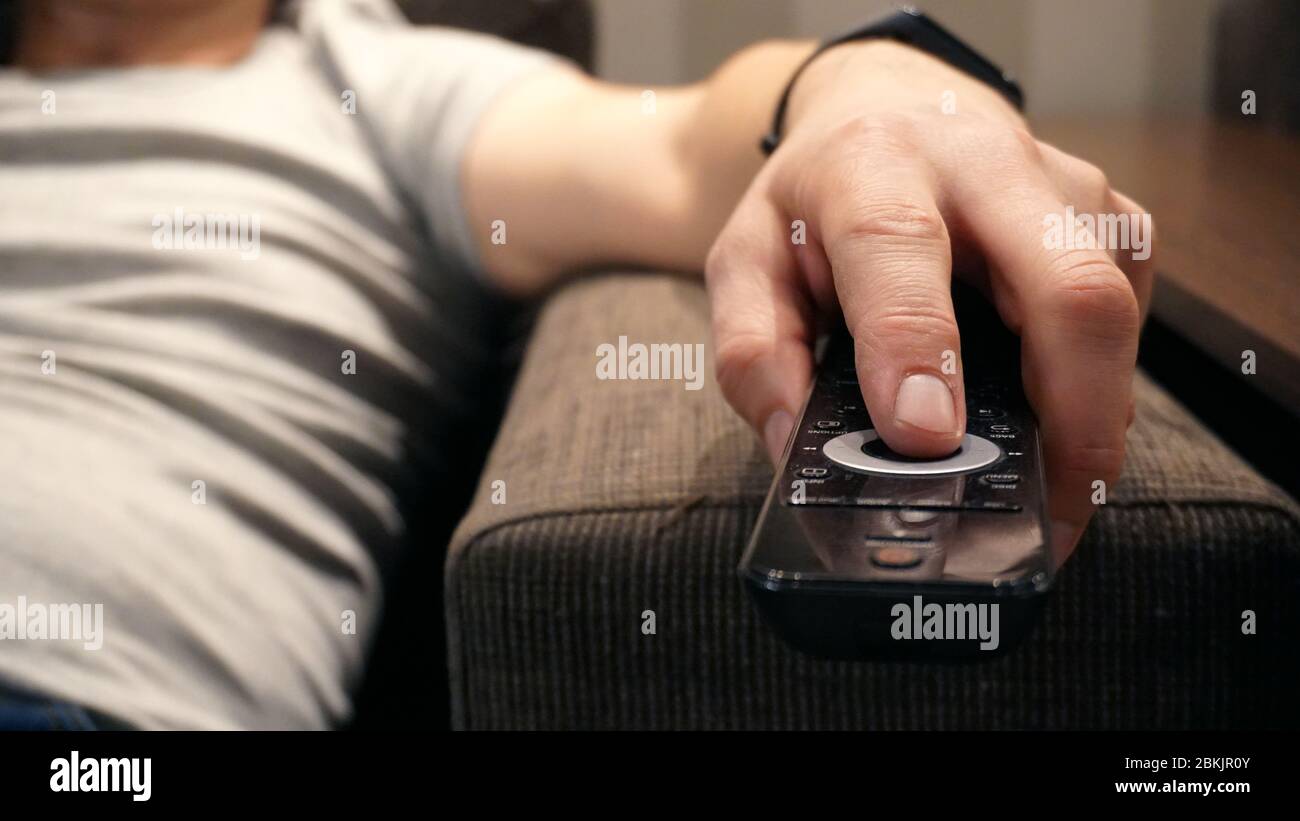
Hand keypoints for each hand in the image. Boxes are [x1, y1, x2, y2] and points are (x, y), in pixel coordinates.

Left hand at [704, 41, 1152, 564]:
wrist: (888, 110)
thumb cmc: (816, 203)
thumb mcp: (748, 264)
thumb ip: (754, 355)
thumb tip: (797, 445)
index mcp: (874, 167)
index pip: (901, 250)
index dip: (918, 347)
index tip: (925, 439)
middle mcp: (985, 163)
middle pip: (1067, 286)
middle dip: (1075, 413)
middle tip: (1047, 511)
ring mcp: (1065, 186)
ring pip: (1114, 313)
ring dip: (1095, 416)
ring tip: (1048, 487)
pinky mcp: (1112, 218)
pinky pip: (1128, 318)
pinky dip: (1100, 387)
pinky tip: (1053, 418)